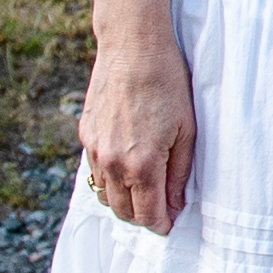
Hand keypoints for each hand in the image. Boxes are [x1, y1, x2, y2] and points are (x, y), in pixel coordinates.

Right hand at [80, 0, 196, 234]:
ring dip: (122, 202)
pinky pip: (94, 172)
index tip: (169, 226)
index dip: (160, 224)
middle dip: (141, 218)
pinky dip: (108, 181)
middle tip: (159, 213)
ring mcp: (95, 149)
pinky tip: (125, 173)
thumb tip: (176, 204)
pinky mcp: (85, 135)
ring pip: (104, 194)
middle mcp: (112, 162)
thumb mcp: (187, 130)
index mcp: (141, 164)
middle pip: (122, 210)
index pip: (147, 213)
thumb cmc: (168, 84)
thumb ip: (179, 172)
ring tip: (143, 197)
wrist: (133, 47)